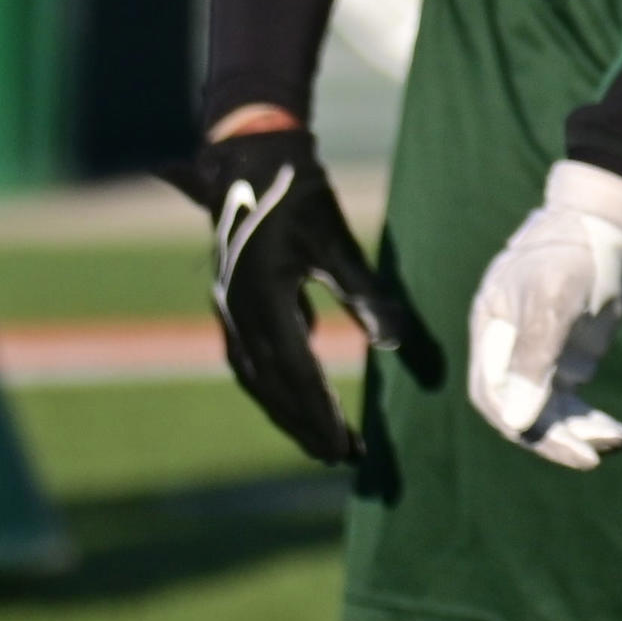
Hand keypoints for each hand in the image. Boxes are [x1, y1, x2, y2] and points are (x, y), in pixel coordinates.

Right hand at [165, 121, 407, 466]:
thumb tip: (392, 344)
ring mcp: (229, 310)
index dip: (320, 415)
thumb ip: (364, 294)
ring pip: (257, 377)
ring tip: (321, 441)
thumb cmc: (300, 198)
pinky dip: (274, 385)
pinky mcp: (232, 303)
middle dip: (304, 425)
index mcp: (263, 302)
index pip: (295, 374)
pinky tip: (299, 397)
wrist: (252, 161)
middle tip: (339, 459)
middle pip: (272, 386)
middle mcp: (237, 314)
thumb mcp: (337, 244)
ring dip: (287, 412)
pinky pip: (250, 359)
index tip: (345, 448)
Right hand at [467, 160, 621, 469]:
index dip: (524, 427)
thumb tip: (515, 421)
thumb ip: (533, 357)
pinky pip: (572, 402)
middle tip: (598, 454)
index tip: (568, 448)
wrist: (615, 217)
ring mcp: (541, 353)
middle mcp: (510, 348)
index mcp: (492, 331)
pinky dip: (592, 421)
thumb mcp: (553, 298)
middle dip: (557, 436)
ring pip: (549, 411)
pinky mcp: (569, 355)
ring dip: (580, 432)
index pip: (493, 396)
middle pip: (521, 410)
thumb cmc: (577, 248)